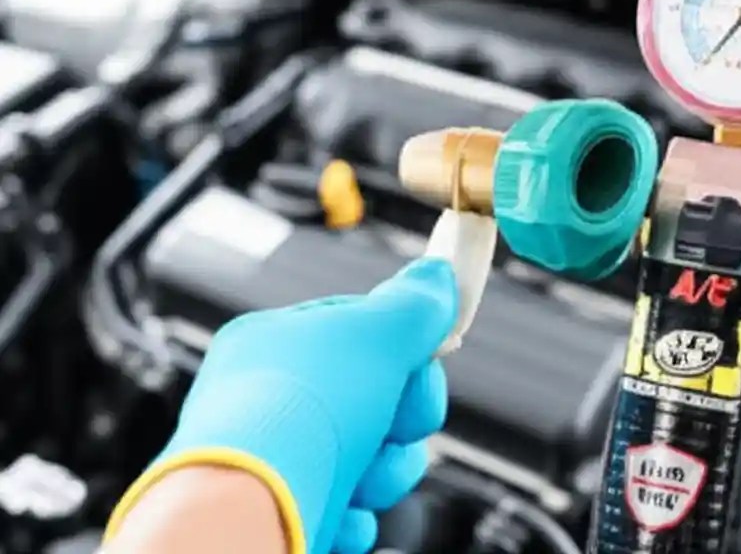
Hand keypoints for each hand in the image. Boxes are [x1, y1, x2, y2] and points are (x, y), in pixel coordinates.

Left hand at [107, 259, 457, 553]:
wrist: (249, 516)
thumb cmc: (300, 419)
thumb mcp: (377, 336)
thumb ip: (415, 305)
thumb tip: (438, 276)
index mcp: (276, 343)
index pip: (364, 333)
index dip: (408, 352)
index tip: (428, 363)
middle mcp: (270, 400)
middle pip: (378, 401)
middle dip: (402, 423)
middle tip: (396, 427)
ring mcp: (278, 460)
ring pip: (371, 459)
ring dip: (387, 473)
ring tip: (364, 481)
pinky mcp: (287, 513)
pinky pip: (347, 512)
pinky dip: (355, 516)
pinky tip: (343, 513)